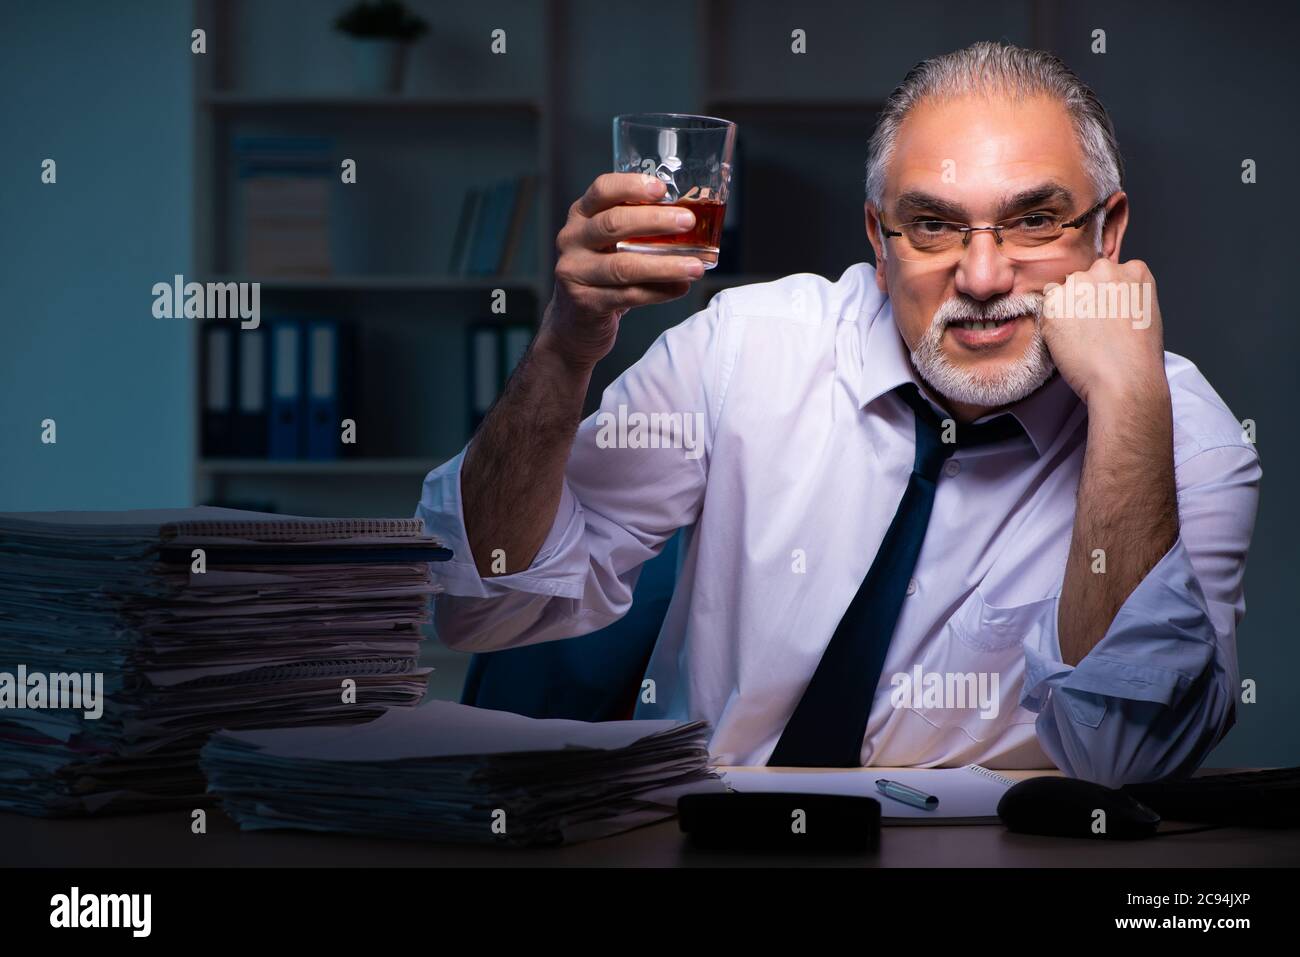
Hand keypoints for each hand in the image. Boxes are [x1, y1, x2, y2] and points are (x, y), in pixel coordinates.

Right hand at [539, 172, 706, 371]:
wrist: (574, 320)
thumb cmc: (601, 273)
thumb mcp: (610, 243)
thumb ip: (637, 229)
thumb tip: (690, 224)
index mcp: (581, 215)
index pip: (602, 190)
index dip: (631, 186)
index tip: (662, 189)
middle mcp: (572, 239)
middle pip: (613, 224)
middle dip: (655, 221)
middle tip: (688, 222)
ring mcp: (574, 272)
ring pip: (623, 266)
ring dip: (665, 266)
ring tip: (695, 267)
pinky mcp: (585, 302)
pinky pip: (627, 295)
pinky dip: (658, 292)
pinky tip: (679, 288)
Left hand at [1039, 257, 1167, 407]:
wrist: (1124, 379)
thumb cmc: (1139, 355)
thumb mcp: (1146, 311)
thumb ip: (1125, 294)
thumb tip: (1107, 298)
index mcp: (1134, 270)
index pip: (1107, 274)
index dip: (1103, 296)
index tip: (1106, 313)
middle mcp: (1104, 270)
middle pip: (1083, 280)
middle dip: (1083, 300)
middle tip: (1092, 329)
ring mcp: (1077, 285)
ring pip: (1062, 294)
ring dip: (1066, 312)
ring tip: (1082, 338)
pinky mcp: (1054, 304)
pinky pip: (1047, 312)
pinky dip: (1053, 327)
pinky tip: (1070, 343)